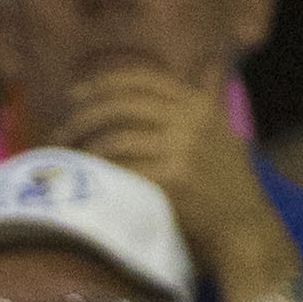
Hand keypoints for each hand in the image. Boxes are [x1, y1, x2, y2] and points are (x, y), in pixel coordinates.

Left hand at [57, 64, 298, 301]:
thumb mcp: (220, 135)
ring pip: (113, 140)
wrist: (242, 229)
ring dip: (83, 151)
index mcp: (200, 106)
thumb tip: (187, 72)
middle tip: (60, 135)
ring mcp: (183, 150)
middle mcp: (192, 122)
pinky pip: (119, 171)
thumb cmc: (225, 185)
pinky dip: (97, 175)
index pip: (143, 81)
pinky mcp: (172, 180)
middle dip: (82, 119)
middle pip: (120, 107)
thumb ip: (196, 107)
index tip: (74, 95)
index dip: (102, 85)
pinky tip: (85, 182)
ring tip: (67, 163)